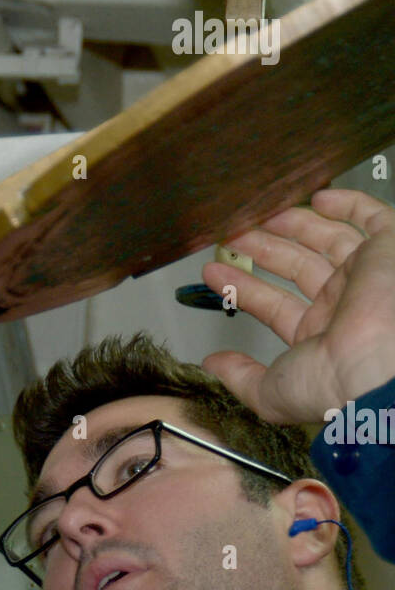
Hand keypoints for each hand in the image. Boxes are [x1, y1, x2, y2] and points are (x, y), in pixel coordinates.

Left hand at [200, 189, 394, 423]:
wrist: (379, 364)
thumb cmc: (331, 384)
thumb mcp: (270, 392)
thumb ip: (240, 378)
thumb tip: (211, 366)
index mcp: (319, 337)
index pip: (274, 306)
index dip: (244, 289)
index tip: (214, 273)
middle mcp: (342, 305)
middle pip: (296, 267)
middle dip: (263, 251)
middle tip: (233, 237)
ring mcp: (364, 275)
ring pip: (326, 240)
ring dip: (293, 226)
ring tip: (258, 216)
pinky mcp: (387, 248)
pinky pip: (372, 218)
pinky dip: (348, 204)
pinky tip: (316, 198)